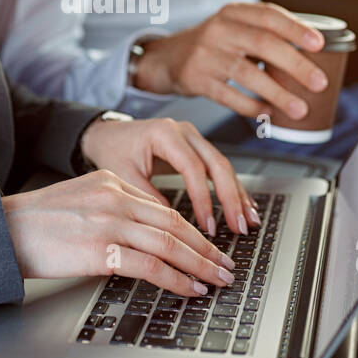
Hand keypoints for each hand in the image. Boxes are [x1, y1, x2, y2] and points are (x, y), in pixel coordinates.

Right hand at [1, 169, 237, 298]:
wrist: (3, 229)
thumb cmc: (35, 224)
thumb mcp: (79, 202)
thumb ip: (111, 210)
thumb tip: (142, 238)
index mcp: (111, 183)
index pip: (163, 209)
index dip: (192, 230)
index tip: (209, 246)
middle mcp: (115, 198)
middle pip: (175, 224)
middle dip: (207, 248)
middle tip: (227, 264)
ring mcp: (109, 223)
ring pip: (170, 244)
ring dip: (201, 265)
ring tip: (219, 279)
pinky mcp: (101, 249)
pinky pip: (152, 266)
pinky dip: (178, 279)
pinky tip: (191, 289)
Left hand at [79, 115, 260, 234]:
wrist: (108, 134)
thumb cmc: (112, 150)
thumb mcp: (123, 174)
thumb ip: (147, 197)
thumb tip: (173, 225)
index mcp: (165, 133)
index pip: (193, 168)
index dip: (204, 199)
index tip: (208, 226)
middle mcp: (185, 132)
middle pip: (217, 164)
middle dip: (231, 198)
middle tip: (240, 225)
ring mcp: (194, 138)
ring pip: (224, 166)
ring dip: (238, 195)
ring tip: (249, 221)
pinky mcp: (197, 147)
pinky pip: (219, 168)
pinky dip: (232, 189)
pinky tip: (244, 206)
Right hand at [132, 2, 327, 120]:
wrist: (166, 58)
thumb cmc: (212, 45)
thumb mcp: (234, 28)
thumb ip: (265, 33)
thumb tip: (315, 53)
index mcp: (233, 13)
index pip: (269, 16)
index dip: (296, 29)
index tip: (319, 44)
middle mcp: (219, 30)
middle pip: (262, 44)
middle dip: (296, 64)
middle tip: (319, 82)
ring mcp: (205, 54)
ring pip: (247, 73)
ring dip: (278, 93)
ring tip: (299, 109)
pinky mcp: (195, 78)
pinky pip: (228, 95)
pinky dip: (251, 106)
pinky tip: (268, 113)